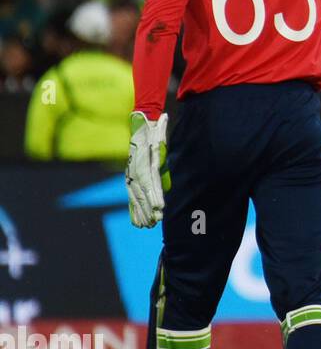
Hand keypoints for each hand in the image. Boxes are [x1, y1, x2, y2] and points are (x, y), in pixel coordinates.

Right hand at [125, 112, 169, 227]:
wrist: (140, 128)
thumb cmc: (153, 134)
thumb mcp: (159, 136)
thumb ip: (160, 134)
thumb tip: (162, 122)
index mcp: (143, 162)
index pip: (150, 182)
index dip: (154, 195)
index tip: (160, 207)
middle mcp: (135, 172)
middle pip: (142, 193)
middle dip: (149, 209)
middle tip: (157, 222)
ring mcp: (131, 177)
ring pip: (136, 198)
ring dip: (142, 213)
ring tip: (147, 226)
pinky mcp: (131, 181)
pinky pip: (132, 198)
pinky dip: (135, 211)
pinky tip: (138, 223)